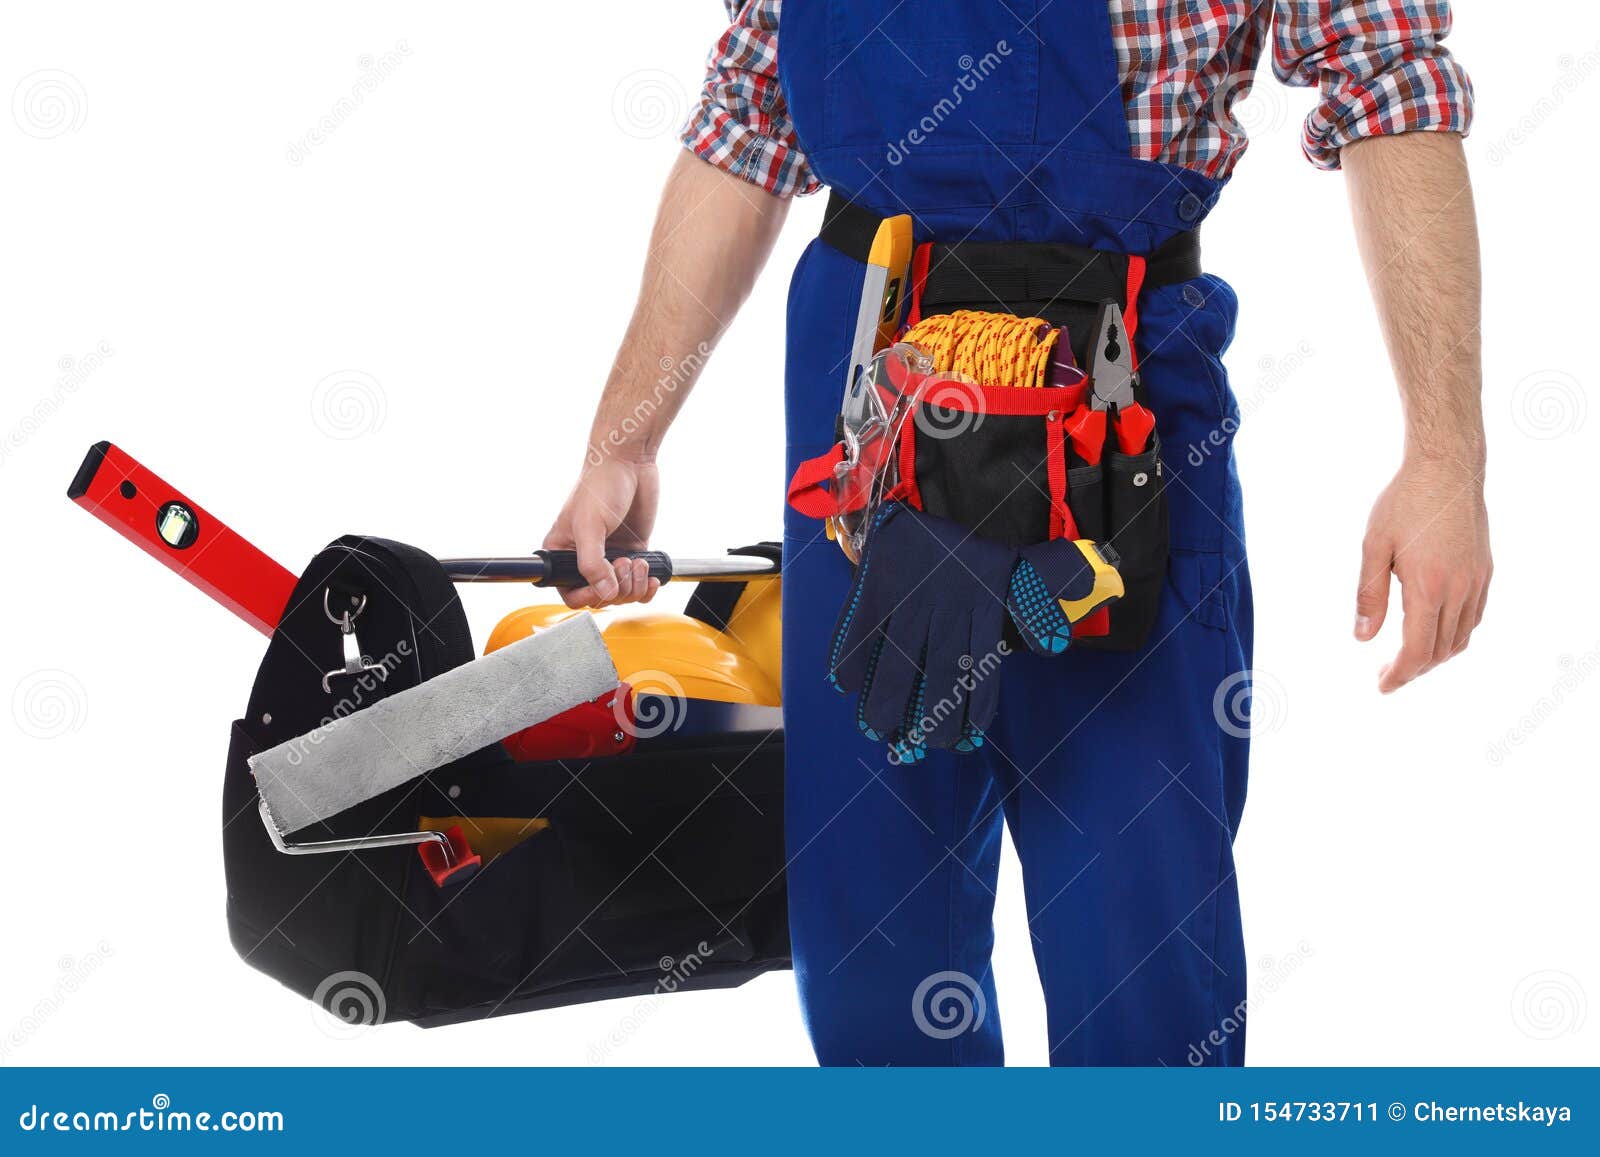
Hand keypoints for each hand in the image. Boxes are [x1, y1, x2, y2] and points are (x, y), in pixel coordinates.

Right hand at [542, 455, 660, 608]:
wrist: (629, 462)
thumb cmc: (600, 485)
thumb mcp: (590, 526)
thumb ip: (592, 564)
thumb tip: (605, 593)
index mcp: (563, 551)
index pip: (570, 592)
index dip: (588, 596)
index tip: (604, 587)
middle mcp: (586, 556)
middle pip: (601, 597)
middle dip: (618, 587)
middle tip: (624, 562)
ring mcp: (611, 556)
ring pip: (622, 593)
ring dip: (634, 585)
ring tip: (637, 562)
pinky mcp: (632, 551)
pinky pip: (639, 583)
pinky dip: (647, 587)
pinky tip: (651, 575)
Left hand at [1354, 457, 1491, 692]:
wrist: (1447, 470)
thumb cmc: (1404, 503)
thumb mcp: (1373, 547)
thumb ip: (1369, 595)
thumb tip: (1363, 638)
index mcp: (1428, 587)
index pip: (1417, 650)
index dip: (1400, 675)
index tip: (1382, 685)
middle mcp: (1459, 589)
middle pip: (1440, 651)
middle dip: (1413, 670)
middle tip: (1386, 674)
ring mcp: (1476, 581)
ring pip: (1461, 638)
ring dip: (1435, 655)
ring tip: (1406, 658)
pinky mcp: (1484, 571)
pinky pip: (1473, 617)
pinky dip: (1453, 635)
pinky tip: (1432, 631)